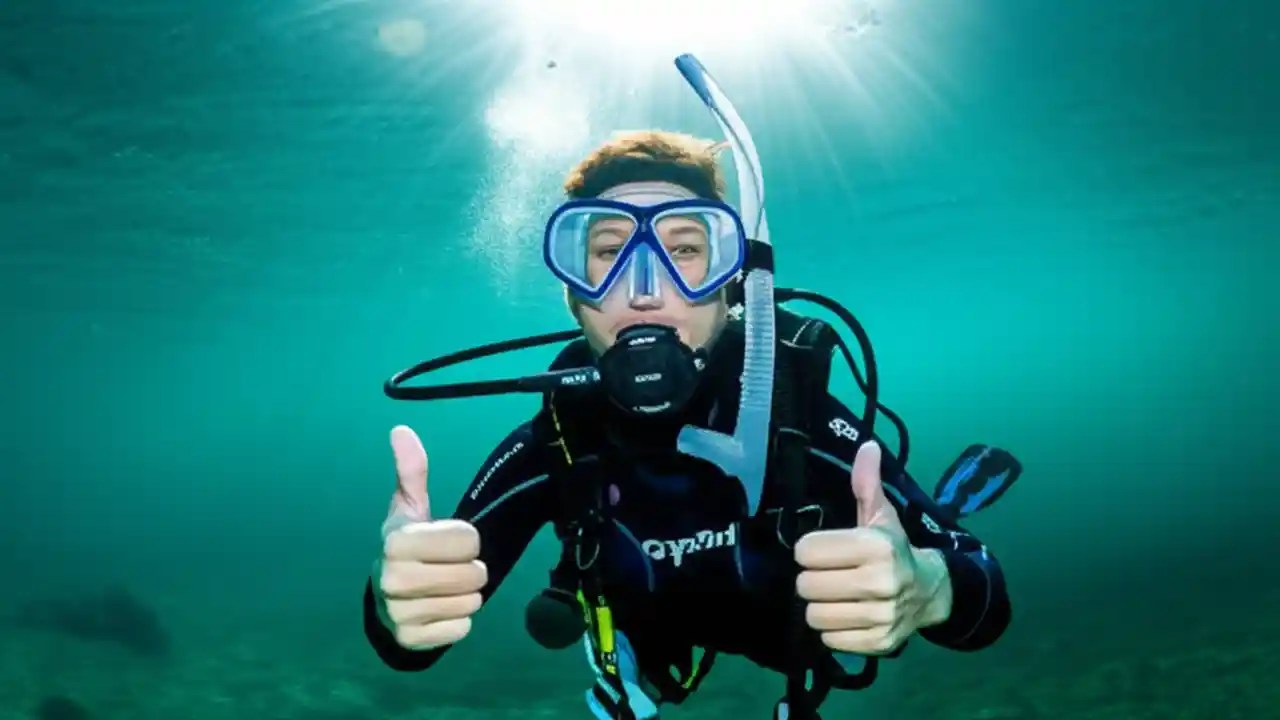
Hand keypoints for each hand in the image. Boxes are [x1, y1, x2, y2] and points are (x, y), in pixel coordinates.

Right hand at [377, 425, 486, 650]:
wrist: (386, 598)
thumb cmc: (407, 545)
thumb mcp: (409, 507)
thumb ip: (411, 470)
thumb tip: (401, 430)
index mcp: (396, 541)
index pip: (469, 539)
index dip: (467, 540)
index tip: (449, 541)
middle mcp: (392, 578)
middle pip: (473, 574)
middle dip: (471, 570)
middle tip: (451, 567)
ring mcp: (399, 613)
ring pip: (471, 603)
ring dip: (467, 595)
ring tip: (445, 587)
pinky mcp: (410, 640)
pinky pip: (462, 629)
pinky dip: (459, 620)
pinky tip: (440, 610)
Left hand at [794, 441, 939, 654]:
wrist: (931, 591)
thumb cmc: (895, 548)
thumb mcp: (881, 515)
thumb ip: (866, 483)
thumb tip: (866, 445)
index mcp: (876, 546)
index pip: (807, 551)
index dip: (809, 550)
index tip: (821, 550)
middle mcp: (880, 582)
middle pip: (807, 585)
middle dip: (812, 579)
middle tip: (827, 575)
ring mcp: (881, 616)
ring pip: (814, 616)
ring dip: (819, 606)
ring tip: (834, 596)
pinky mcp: (879, 643)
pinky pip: (829, 639)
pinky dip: (833, 629)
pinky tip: (847, 615)